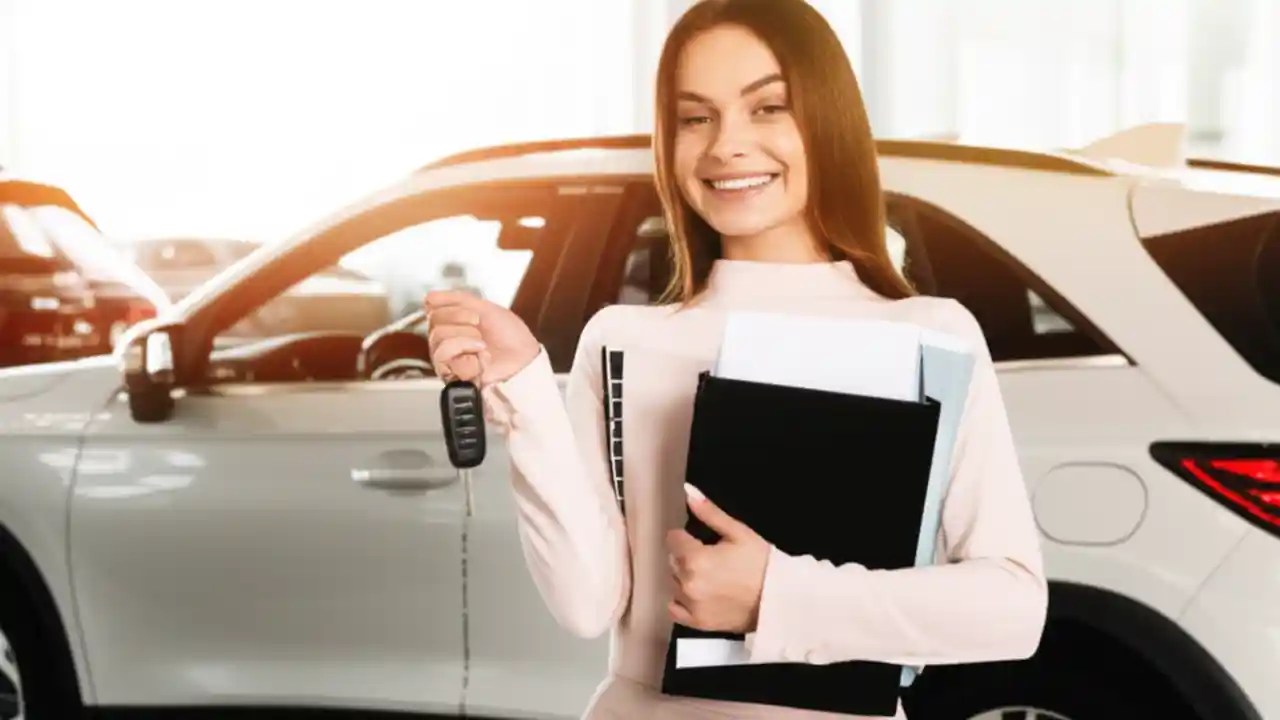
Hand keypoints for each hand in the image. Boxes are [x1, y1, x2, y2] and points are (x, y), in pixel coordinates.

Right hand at [424, 290, 539, 385]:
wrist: (523, 360)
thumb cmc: (511, 338)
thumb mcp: (485, 308)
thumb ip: (457, 299)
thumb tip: (430, 296)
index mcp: (454, 321)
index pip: (432, 305)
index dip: (451, 304)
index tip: (472, 309)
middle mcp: (447, 338)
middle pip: (434, 319)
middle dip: (461, 318)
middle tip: (479, 326)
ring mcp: (447, 356)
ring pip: (437, 335)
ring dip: (465, 336)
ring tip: (482, 344)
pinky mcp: (449, 372)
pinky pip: (442, 353)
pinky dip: (465, 349)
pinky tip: (479, 356)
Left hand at [666, 484, 771, 633]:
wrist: (780, 600)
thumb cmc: (761, 563)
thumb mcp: (738, 532)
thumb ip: (710, 513)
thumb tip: (688, 491)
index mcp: (695, 558)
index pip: (673, 539)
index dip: (686, 537)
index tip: (701, 541)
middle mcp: (687, 582)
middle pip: (673, 561)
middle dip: (686, 556)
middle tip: (710, 559)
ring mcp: (691, 605)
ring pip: (674, 583)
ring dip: (685, 577)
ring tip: (709, 577)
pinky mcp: (697, 623)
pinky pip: (674, 609)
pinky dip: (681, 601)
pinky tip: (698, 595)